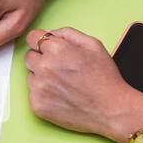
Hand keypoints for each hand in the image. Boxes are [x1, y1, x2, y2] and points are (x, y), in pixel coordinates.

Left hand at [24, 27, 142, 142]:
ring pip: (30, 75)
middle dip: (42, 59)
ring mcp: (39, 88)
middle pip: (30, 56)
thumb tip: (48, 32)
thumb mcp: (92, 45)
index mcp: (56, 49)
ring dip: (41, 77)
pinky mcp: (37, 105)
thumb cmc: (105, 78)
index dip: (41, 42)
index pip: (32, 37)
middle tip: (61, 69)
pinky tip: (61, 95)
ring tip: (64, 83)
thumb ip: (67, 33)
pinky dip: (43, 93)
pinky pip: (32, 93)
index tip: (47, 49)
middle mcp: (44, 67)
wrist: (112, 110)